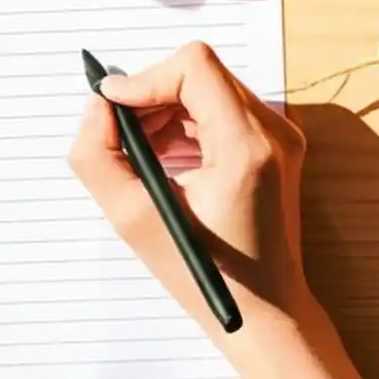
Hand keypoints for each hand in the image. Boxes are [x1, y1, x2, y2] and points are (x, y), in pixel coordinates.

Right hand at [69, 42, 378, 378]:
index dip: (145, 78)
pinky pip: (223, 110)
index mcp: (246, 148)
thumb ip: (99, 157)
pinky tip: (165, 160)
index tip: (112, 105)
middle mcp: (273, 133)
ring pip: (209, 89)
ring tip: (139, 152)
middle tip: (119, 133)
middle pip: (200, 74)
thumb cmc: (210, 276)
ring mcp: (281, 137)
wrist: (268, 310)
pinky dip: (187, 124)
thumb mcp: (136, 219)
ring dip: (166, 110)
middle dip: (151, 95)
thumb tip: (97, 108)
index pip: (194, 67)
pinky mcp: (277, 146)